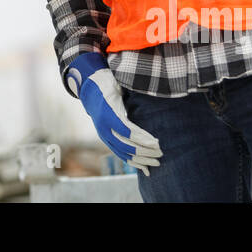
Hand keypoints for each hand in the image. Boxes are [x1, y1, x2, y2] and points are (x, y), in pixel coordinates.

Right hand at [68, 52, 161, 174]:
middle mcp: (104, 128)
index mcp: (107, 113)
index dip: (142, 139)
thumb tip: (150, 88)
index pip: (127, 130)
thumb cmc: (108, 83)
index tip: (158, 143)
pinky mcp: (106, 139)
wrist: (90, 89)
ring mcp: (104, 135)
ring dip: (141, 160)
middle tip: (161, 153)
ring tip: (157, 162)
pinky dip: (133, 162)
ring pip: (123, 153)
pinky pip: (120, 154)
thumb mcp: (118, 83)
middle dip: (145, 151)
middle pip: (126, 146)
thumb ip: (131, 90)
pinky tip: (144, 168)